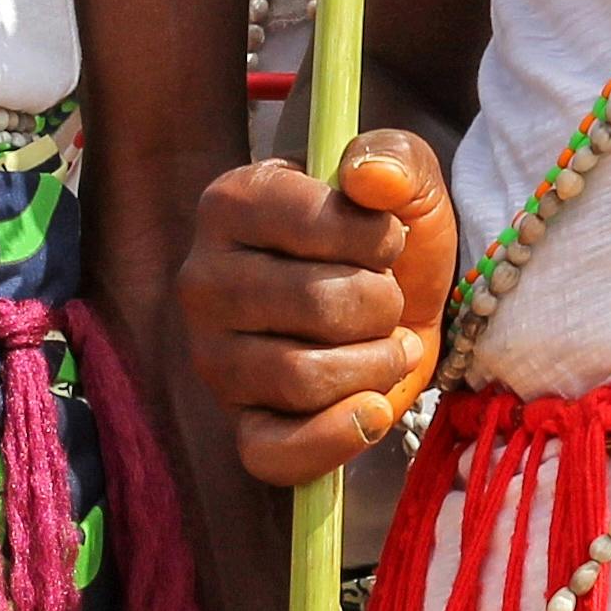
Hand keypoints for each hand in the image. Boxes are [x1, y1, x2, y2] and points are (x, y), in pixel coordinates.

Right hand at [179, 133, 456, 486]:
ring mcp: (214, 358)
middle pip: (314, 305)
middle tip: (387, 298)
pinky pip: (273, 452)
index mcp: (231, 203)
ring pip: (302, 378)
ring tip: (388, 344)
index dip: (373, 235)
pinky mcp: (239, 422)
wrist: (405, 300)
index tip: (384, 236)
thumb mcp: (407, 176)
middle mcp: (203, 281)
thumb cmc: (388, 231)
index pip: (312, 221)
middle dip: (381, 304)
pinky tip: (375, 412)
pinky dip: (335, 439)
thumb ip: (394, 158)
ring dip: (375, 364)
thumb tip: (368, 178)